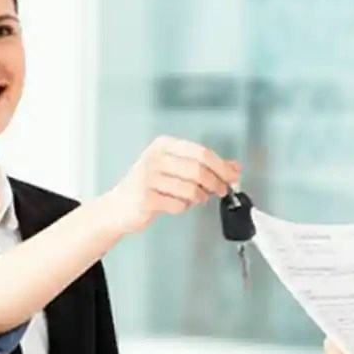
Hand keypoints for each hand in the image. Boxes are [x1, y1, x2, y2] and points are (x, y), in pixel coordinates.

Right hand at [99, 136, 239, 236]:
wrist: (118, 207)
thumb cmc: (150, 186)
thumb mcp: (176, 169)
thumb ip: (206, 166)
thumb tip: (235, 167)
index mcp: (163, 145)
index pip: (201, 152)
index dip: (221, 166)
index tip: (233, 177)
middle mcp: (154, 158)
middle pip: (198, 170)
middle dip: (215, 183)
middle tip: (221, 191)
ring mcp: (148, 178)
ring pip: (190, 189)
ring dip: (199, 198)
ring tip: (195, 199)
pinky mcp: (145, 199)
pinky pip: (178, 205)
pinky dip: (183, 207)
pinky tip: (177, 205)